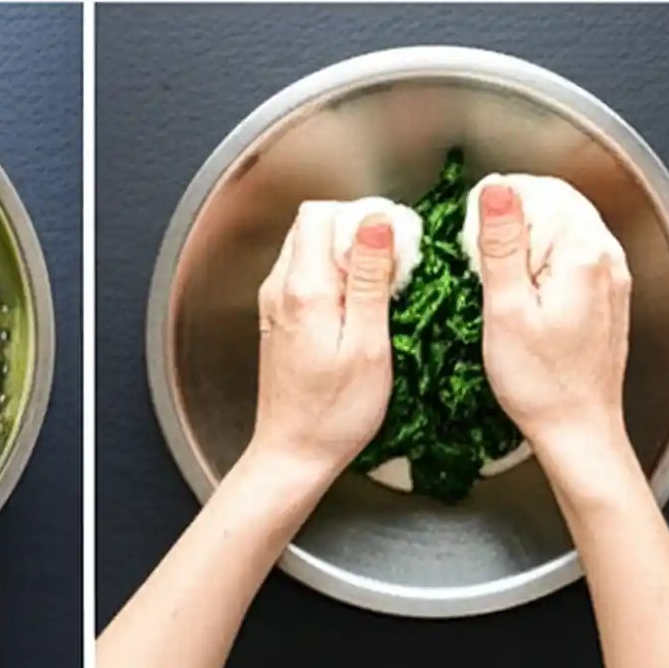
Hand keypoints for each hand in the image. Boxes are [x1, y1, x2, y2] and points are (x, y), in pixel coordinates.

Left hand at [250, 203, 395, 480]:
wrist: (293, 454)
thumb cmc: (335, 412)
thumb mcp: (368, 344)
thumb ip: (370, 278)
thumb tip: (376, 222)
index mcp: (304, 289)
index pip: (322, 213)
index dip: (360, 216)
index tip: (393, 240)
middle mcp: (280, 289)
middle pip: (313, 225)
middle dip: (354, 232)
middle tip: (392, 265)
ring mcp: (275, 304)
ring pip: (308, 249)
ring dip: (345, 256)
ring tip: (379, 290)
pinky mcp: (279, 321)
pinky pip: (305, 278)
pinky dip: (334, 280)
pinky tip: (358, 311)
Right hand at [475, 184, 633, 472]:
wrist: (579, 431)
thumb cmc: (542, 384)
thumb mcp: (505, 310)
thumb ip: (501, 243)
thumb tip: (496, 190)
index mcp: (584, 255)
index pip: (542, 191)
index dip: (502, 199)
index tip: (473, 222)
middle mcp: (607, 261)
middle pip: (559, 204)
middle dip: (518, 215)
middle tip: (481, 248)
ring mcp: (612, 280)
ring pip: (568, 229)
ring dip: (532, 238)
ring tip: (500, 273)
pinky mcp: (608, 299)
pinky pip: (576, 258)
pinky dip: (547, 261)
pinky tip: (525, 292)